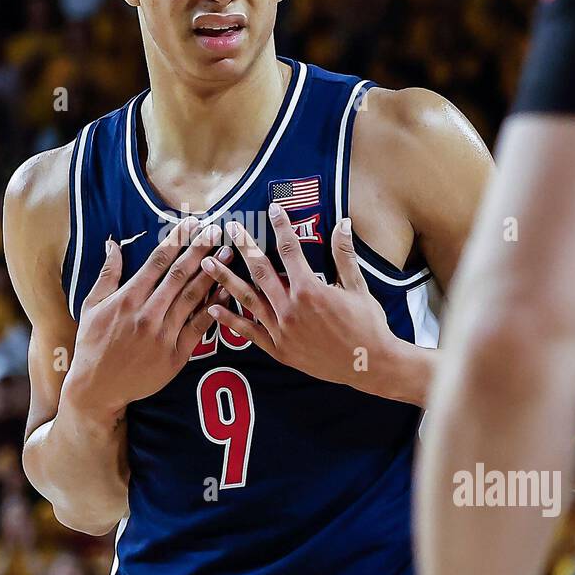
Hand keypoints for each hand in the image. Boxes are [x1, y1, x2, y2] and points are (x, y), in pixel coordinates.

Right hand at [63, 217, 228, 417]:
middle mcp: (147, 313)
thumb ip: (107, 274)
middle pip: (179, 275)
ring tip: (227, 254)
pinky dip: (213, 308)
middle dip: (199, 250)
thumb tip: (112, 244)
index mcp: (127, 298)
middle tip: (217, 231)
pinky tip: (225, 292)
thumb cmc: (93, 344)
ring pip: (192, 298)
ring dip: (212, 274)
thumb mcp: (92, 306)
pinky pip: (199, 327)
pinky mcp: (175, 355)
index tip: (191, 223)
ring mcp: (163, 334)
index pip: (157, 262)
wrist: (97, 388)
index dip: (176, 240)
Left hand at [202, 204, 400, 389]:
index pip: (290, 250)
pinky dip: (230, 320)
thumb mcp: (358, 286)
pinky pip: (249, 332)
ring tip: (206, 263)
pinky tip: (212, 307)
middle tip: (229, 228)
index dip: (281, 227)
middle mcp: (291, 308)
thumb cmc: (367, 324)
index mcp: (310, 289)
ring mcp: (281, 330)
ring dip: (225, 279)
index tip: (272, 209)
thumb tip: (342, 223)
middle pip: (260, 271)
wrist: (369, 365)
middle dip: (243, 247)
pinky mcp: (279, 349)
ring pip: (248, 299)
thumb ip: (344, 255)